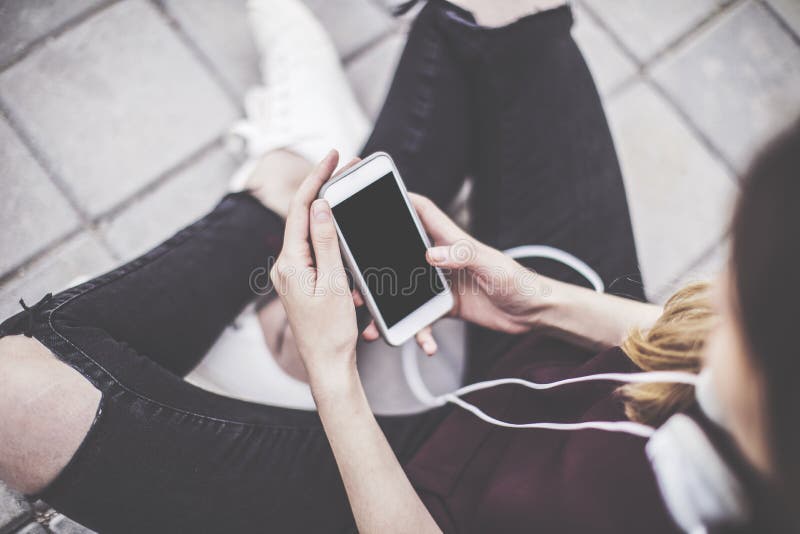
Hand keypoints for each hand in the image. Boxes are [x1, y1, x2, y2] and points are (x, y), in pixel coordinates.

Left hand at [271, 150, 361, 387]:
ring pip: (311, 233)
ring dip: (330, 216)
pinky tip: (345, 239)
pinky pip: (316, 252)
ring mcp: (292, 274)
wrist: (327, 365)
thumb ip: (326, 242)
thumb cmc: (331, 331)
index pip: (301, 209)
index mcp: (289, 263)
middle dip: (324, 190)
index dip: (317, 179)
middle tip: (344, 167)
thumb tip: (321, 206)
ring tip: (346, 194)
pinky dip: (332, 241)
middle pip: (304, 216)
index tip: (332, 156)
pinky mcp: (301, 282)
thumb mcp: (333, 282)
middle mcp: (285, 265)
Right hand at [362, 194, 542, 350]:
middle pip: (400, 256)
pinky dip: (420, 333)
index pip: (421, 211)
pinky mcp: (446, 306)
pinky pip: (423, 319)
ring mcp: (440, 284)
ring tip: (375, 327)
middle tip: (357, 284)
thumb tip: (429, 255)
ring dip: (388, 310)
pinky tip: (425, 345)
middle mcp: (441, 259)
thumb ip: (461, 255)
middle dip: (376, 269)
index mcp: (450, 240)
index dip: (399, 200)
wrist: (533, 312)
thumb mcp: (490, 264)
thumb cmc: (518, 280)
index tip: (373, 196)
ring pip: (404, 293)